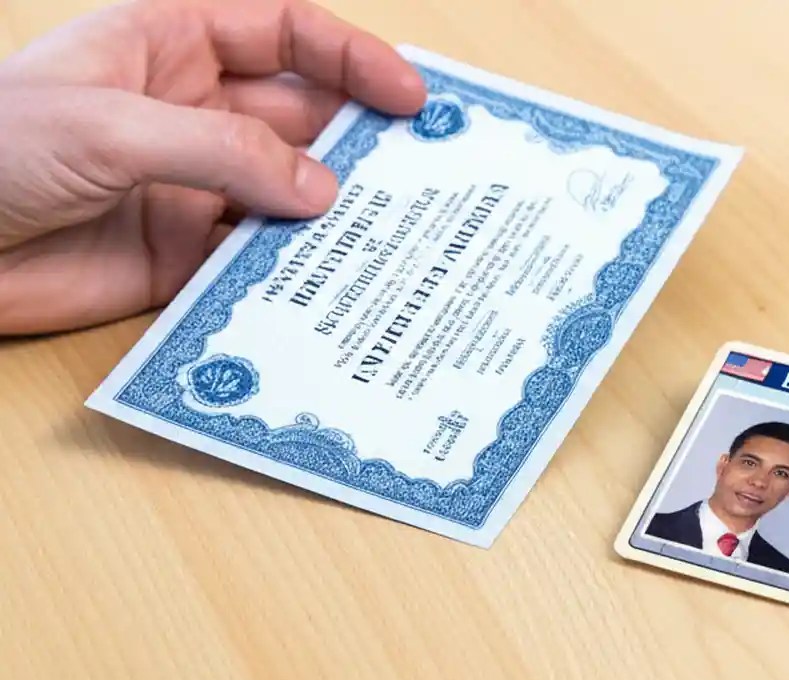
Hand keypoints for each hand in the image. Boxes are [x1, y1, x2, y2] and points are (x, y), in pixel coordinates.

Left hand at [0, 0, 425, 334]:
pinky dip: (297, 268)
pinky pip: (259, 257)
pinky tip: (334, 281)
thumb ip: (223, 151)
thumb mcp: (111, 127)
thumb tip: (320, 190)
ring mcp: (193, 184)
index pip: (285, 35)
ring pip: (290, 190)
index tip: (409, 98)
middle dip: (361, 139)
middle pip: (302, 116)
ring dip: (338, 209)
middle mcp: (194, 111)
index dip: (353, 58)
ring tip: (395, 233)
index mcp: (171, 45)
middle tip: (423, 175)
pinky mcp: (183, 254)